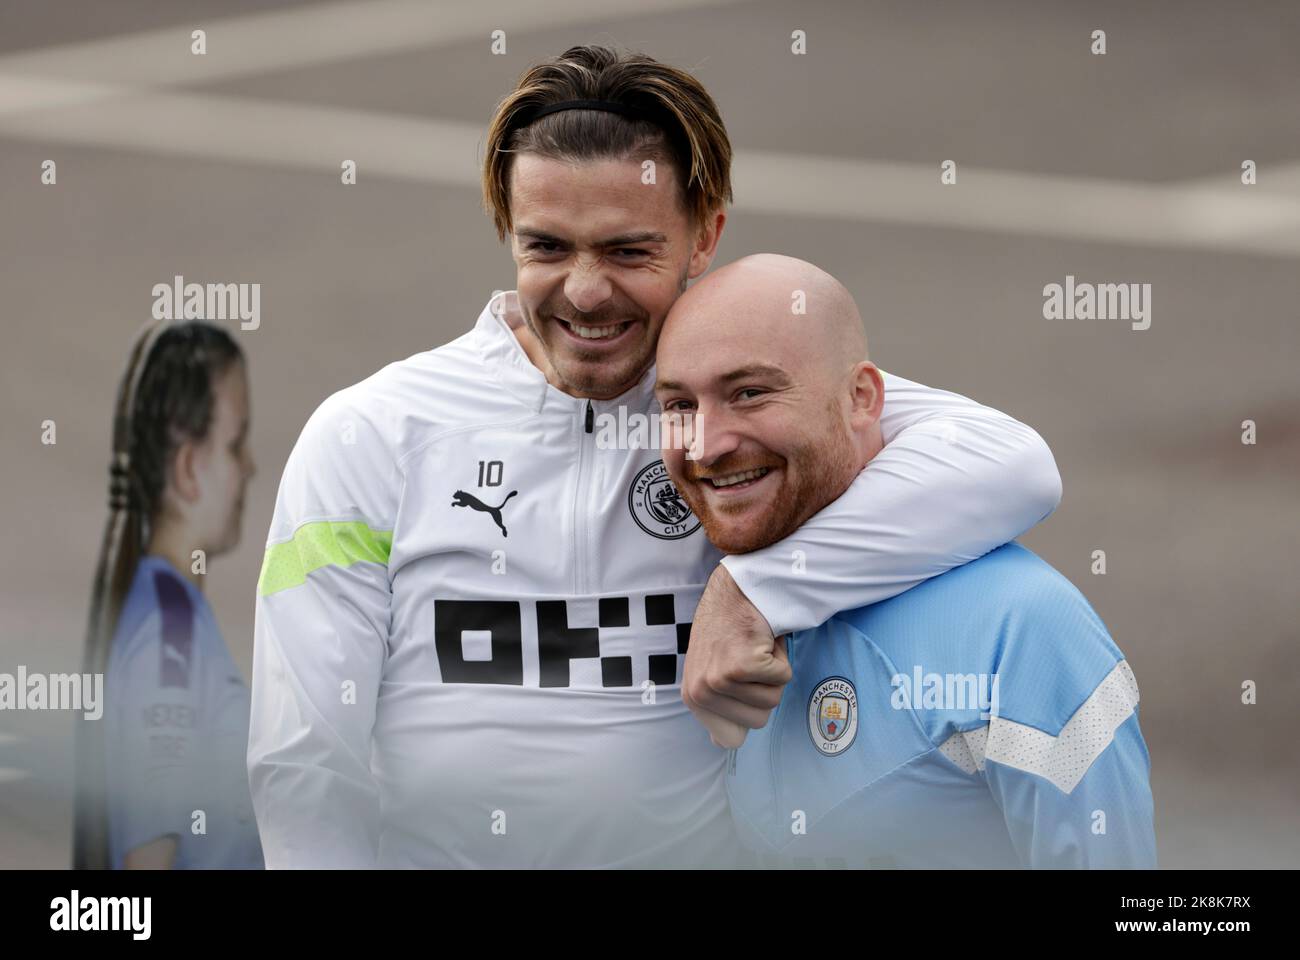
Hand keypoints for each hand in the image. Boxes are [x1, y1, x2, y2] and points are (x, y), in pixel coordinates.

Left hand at [682, 564, 791, 747]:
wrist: (736, 591)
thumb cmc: (729, 631)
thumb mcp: (710, 672)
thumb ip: (716, 706)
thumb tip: (721, 744)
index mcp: (692, 698)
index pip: (729, 741)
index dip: (745, 716)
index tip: (742, 689)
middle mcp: (701, 693)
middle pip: (758, 722)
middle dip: (763, 691)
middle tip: (749, 661)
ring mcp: (720, 680)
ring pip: (774, 700)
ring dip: (772, 673)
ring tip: (753, 649)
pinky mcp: (743, 665)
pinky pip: (783, 677)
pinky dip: (781, 658)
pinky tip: (761, 640)